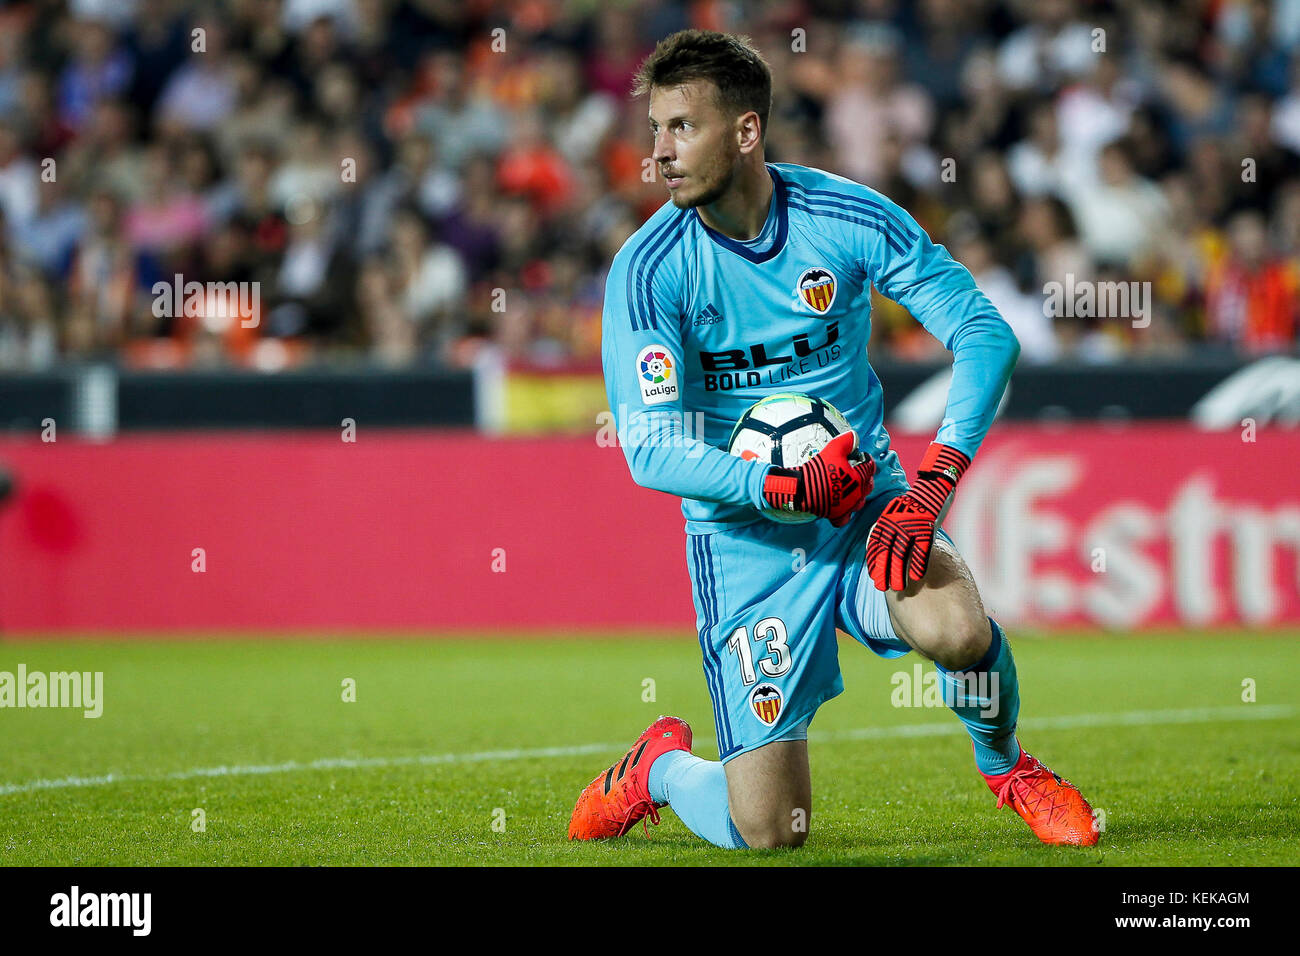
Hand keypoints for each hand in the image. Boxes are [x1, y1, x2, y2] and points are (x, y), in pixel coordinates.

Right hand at [762, 430, 874, 526]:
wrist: (802, 489)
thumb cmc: (818, 469)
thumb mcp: (833, 449)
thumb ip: (846, 441)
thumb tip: (855, 436)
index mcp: (859, 478)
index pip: (870, 467)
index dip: (867, 460)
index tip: (861, 457)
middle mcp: (856, 494)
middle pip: (868, 485)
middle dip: (866, 477)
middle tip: (858, 471)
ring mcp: (847, 506)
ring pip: (860, 502)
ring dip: (858, 495)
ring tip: (852, 488)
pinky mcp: (836, 515)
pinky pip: (845, 517)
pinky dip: (845, 513)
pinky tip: (842, 506)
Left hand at [866, 442, 969, 589]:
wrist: (931, 487)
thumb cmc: (912, 505)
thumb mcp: (893, 514)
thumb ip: (887, 530)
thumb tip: (883, 551)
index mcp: (885, 522)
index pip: (875, 546)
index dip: (874, 563)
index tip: (873, 577)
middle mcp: (895, 525)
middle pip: (886, 554)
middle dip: (883, 573)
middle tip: (883, 587)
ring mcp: (910, 527)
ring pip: (902, 556)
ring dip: (899, 574)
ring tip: (899, 587)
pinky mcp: (925, 529)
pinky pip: (921, 551)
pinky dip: (919, 564)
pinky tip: (918, 576)